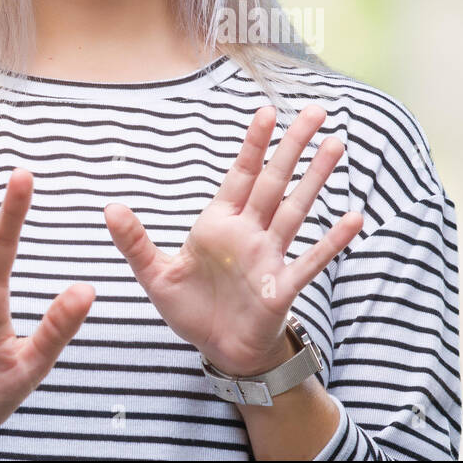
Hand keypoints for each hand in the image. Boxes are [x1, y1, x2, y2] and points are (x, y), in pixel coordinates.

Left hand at [103, 104, 362, 377]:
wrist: (218, 350)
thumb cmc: (191, 308)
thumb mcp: (154, 275)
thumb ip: (134, 242)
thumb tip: (110, 208)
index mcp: (219, 223)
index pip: (240, 175)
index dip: (253, 145)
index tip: (267, 112)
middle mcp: (249, 233)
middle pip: (274, 181)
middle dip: (293, 146)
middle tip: (316, 111)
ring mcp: (269, 257)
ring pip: (296, 209)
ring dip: (316, 178)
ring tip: (336, 145)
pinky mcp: (282, 287)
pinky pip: (310, 260)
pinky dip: (331, 241)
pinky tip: (353, 218)